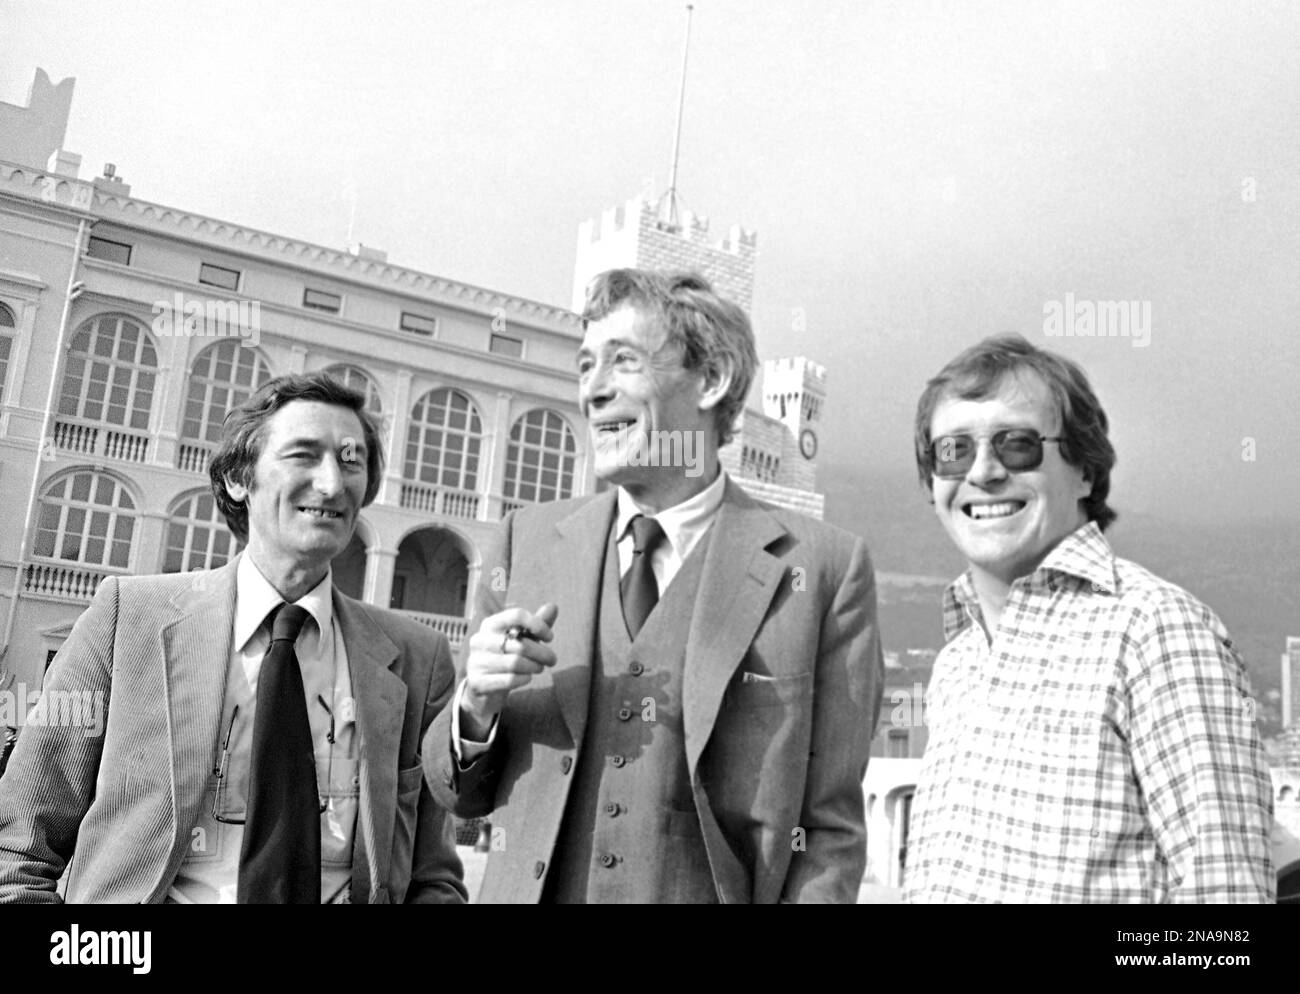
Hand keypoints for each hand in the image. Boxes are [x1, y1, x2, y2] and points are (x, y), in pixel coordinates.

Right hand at [460, 603, 558, 738]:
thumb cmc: (507, 656)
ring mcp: (475, 662)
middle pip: (520, 644)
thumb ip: (537, 624)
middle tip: (552, 660)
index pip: (516, 615)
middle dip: (542, 653)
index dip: (538, 624)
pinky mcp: (477, 682)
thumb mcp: (522, 639)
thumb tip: (553, 606)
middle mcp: (479, 640)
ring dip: (534, 667)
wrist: (484, 687)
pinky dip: (524, 679)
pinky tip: (527, 678)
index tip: (550, 637)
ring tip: (539, 668)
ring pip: (515, 663)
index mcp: (490, 624)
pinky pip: (509, 680)